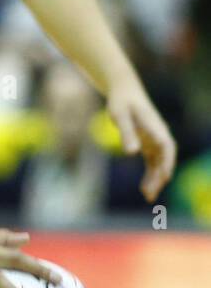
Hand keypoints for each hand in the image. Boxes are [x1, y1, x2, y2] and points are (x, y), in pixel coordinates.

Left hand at [107, 78, 176, 202]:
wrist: (123, 92)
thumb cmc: (121, 102)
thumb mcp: (120, 116)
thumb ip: (126, 133)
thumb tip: (132, 153)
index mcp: (156, 128)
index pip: (167, 148)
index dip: (166, 162)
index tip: (164, 177)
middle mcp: (159, 135)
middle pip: (164, 159)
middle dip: (159, 177)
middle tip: (149, 194)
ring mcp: (155, 140)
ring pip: (159, 163)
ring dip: (155, 179)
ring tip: (147, 195)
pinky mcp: (148, 143)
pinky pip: (152, 162)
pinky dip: (150, 174)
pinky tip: (144, 186)